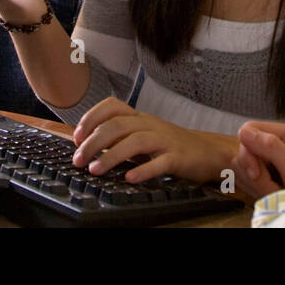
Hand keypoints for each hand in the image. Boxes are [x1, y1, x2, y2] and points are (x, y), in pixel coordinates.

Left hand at [71, 98, 237, 185]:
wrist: (208, 152)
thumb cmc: (170, 145)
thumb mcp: (143, 135)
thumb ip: (120, 137)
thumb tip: (87, 145)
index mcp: (140, 117)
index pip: (112, 106)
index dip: (91, 118)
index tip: (77, 137)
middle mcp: (150, 124)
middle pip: (117, 125)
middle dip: (93, 142)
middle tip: (78, 160)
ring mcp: (164, 140)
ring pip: (135, 142)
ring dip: (111, 155)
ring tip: (95, 170)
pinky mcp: (177, 157)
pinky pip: (159, 162)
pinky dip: (143, 170)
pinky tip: (129, 179)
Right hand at [234, 121, 284, 199]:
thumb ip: (273, 148)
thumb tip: (245, 132)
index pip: (251, 128)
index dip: (248, 151)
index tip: (255, 173)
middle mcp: (279, 139)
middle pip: (246, 146)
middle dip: (254, 170)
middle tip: (270, 187)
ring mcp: (271, 154)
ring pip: (245, 162)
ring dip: (256, 181)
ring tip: (276, 191)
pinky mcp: (266, 167)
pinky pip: (247, 174)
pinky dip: (256, 186)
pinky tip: (271, 191)